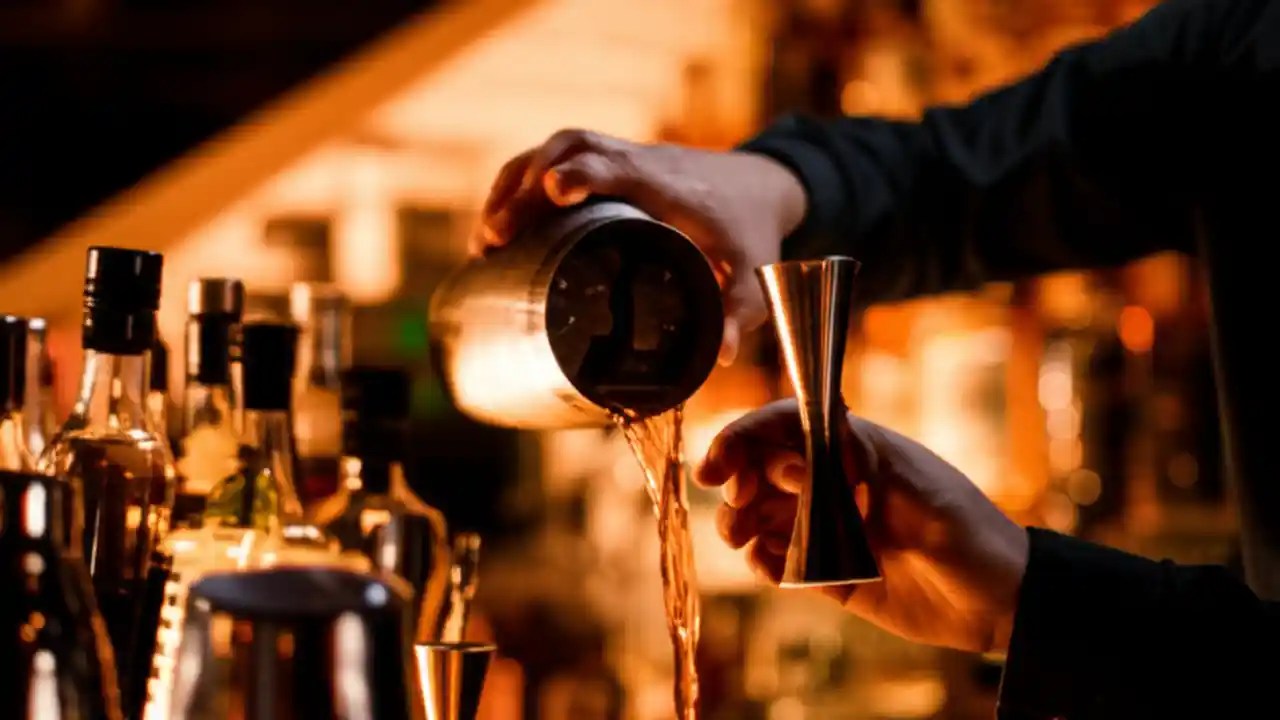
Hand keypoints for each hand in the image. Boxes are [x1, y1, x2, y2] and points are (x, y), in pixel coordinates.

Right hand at [475, 130, 807, 364]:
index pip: (620, 166)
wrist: (760, 185)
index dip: (584, 173)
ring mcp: (621, 159)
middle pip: (572, 148)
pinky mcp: (608, 165)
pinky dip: (522, 183)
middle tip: (494, 238)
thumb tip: (719, 357)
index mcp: (670, 186)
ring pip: (558, 148)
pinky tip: (500, 223)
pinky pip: (557, 158)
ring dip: (514, 184)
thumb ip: (737, 315)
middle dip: (524, 186)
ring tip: (487, 239)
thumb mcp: (752, 277)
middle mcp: (640, 162)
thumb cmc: (750, 234)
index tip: (551, 191)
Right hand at [696, 399, 1029, 654]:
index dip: (744, 438)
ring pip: (764, 516)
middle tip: (734, 503)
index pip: (787, 427)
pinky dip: (764, 562)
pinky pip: (781, 562)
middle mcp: (836, 485)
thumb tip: (792, 452)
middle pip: (764, 469)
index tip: (718, 465)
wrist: (1002, 601)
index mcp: (857, 451)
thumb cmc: (970, 533)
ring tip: (740, 538)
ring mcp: (830, 529)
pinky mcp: (831, 573)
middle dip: (737, 481)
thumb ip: (858, 474)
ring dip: (741, 523)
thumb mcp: (920, 494)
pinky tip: (769, 566)